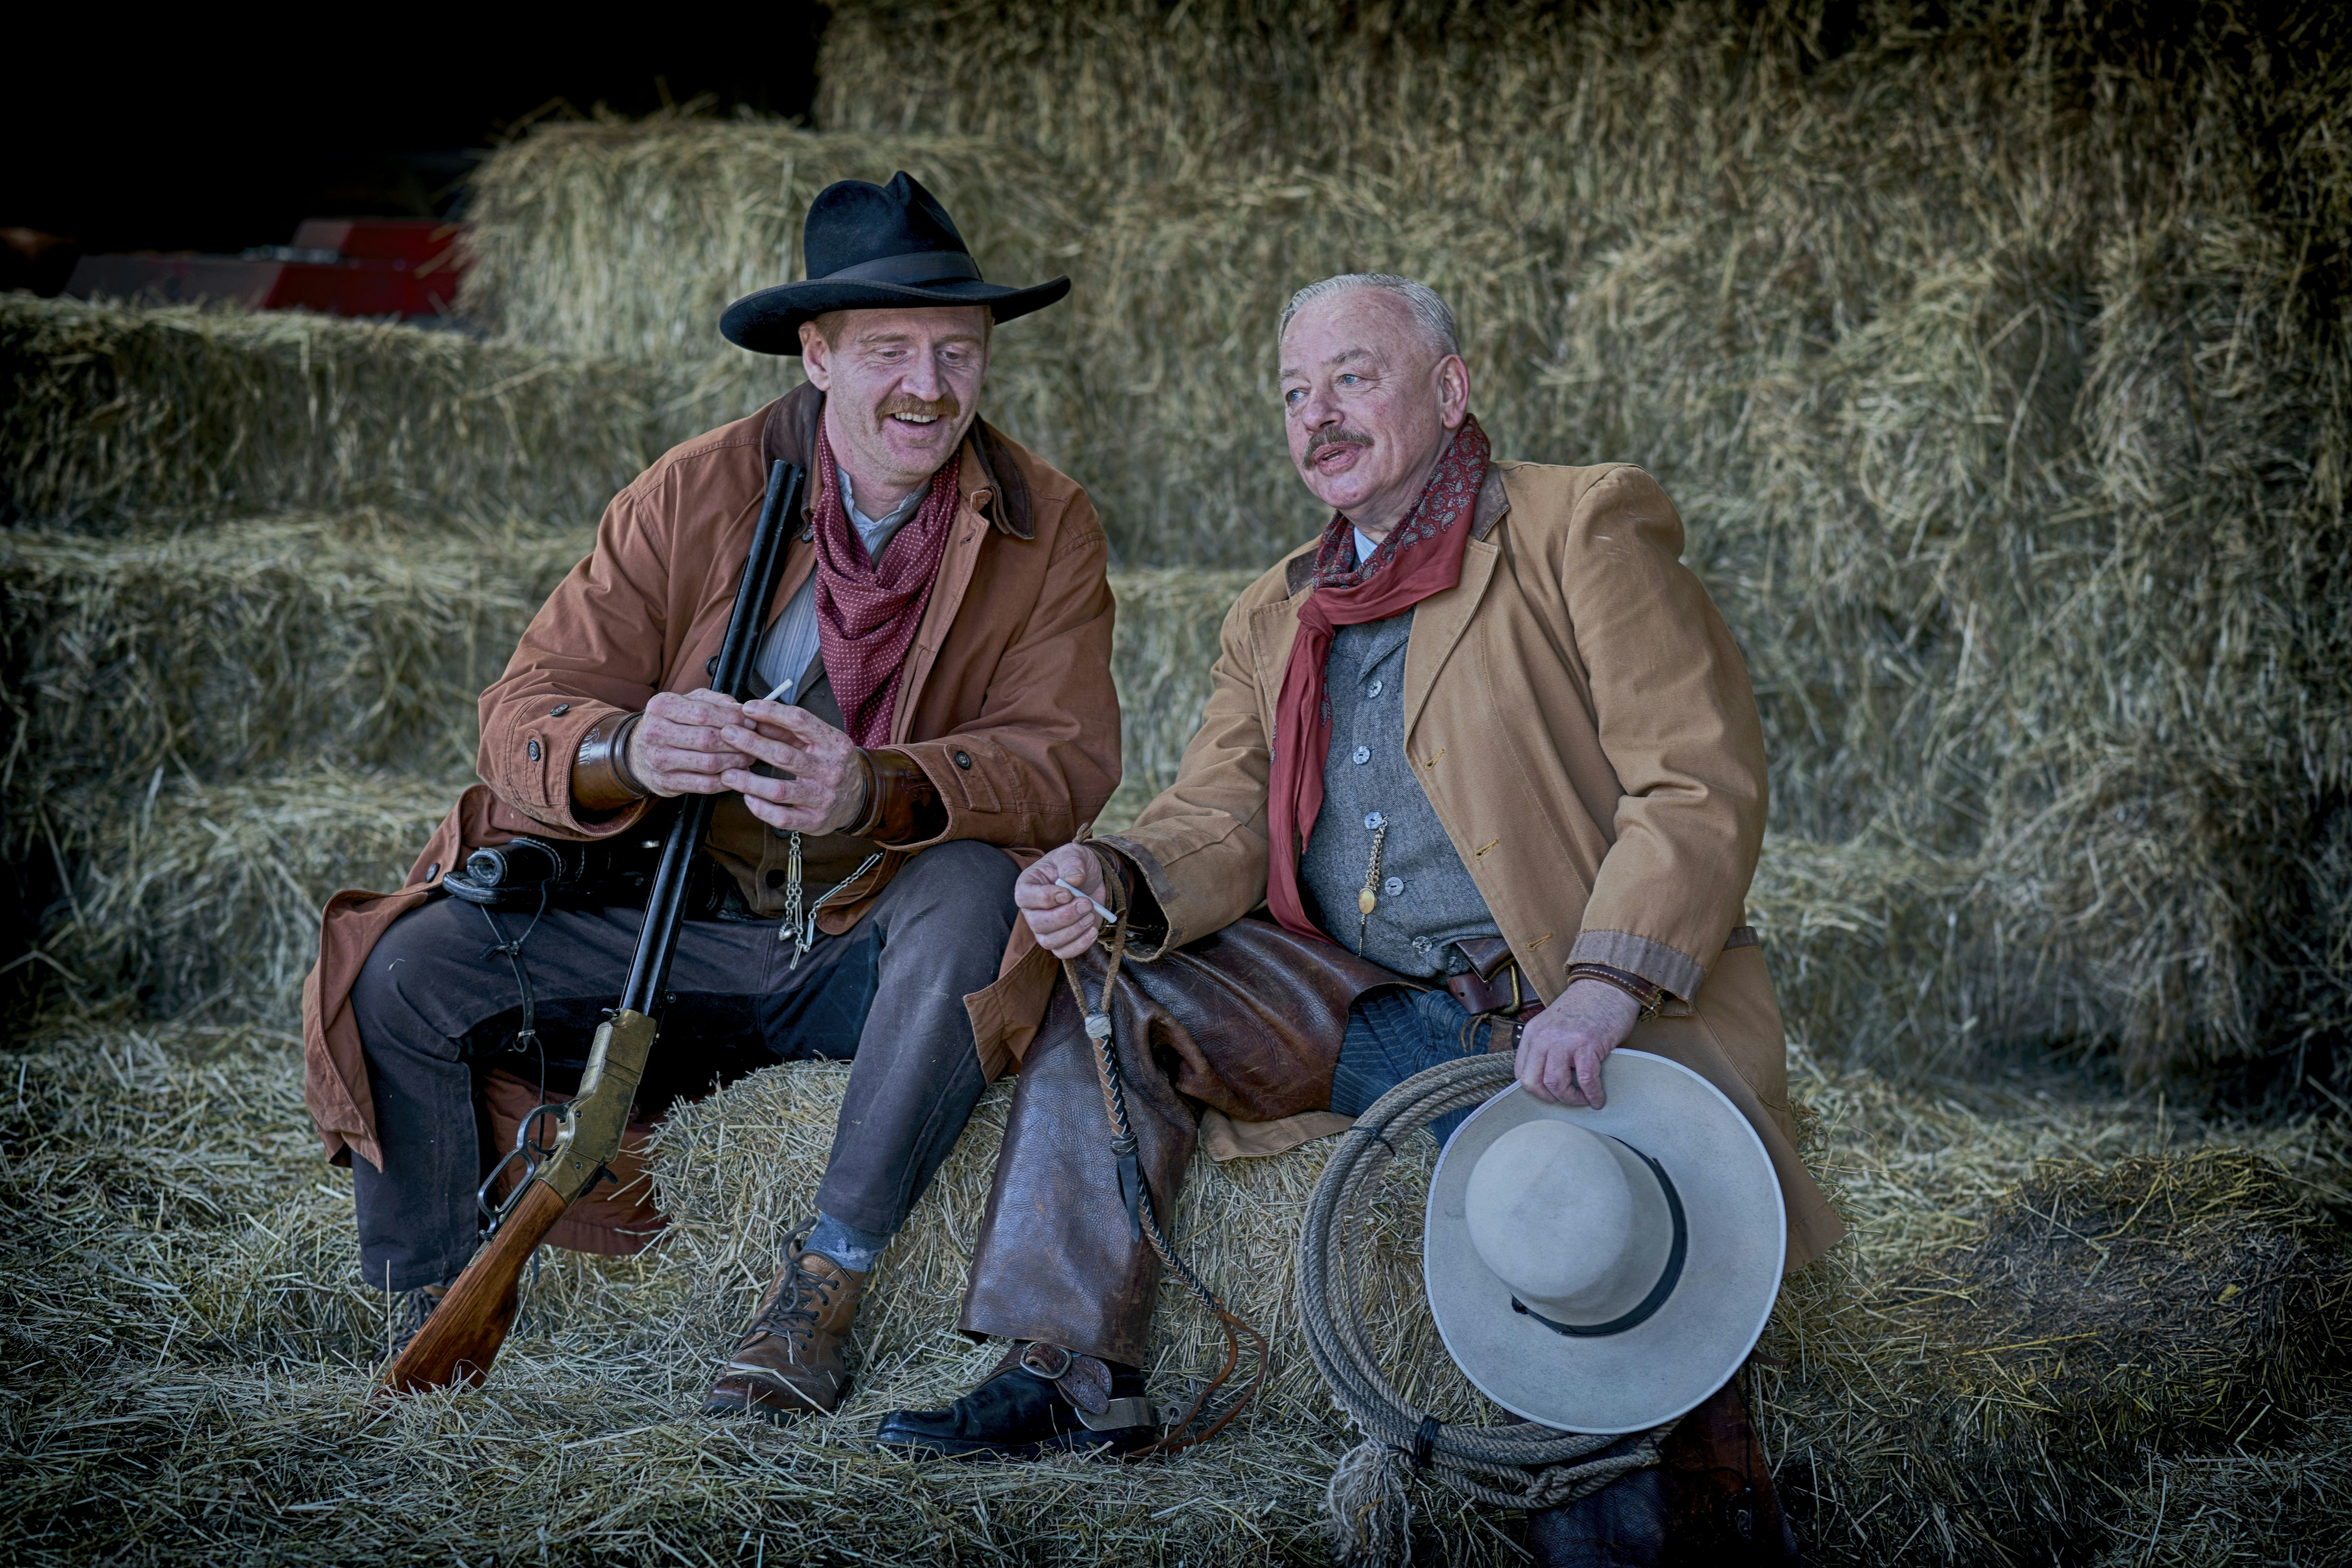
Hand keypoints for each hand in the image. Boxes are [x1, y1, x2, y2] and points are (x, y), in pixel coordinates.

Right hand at [625, 688, 759, 797]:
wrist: (636, 751)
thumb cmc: (670, 723)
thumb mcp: (687, 702)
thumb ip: (715, 701)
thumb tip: (744, 709)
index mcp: (662, 707)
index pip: (705, 713)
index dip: (734, 719)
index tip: (753, 721)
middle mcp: (656, 732)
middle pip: (708, 739)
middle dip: (738, 742)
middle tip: (756, 742)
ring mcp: (659, 760)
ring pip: (709, 763)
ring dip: (735, 762)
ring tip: (749, 758)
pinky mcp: (666, 783)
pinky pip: (704, 785)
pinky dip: (726, 781)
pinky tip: (736, 774)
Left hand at [718, 701, 868, 834]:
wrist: (859, 799)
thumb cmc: (831, 764)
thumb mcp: (819, 741)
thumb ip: (788, 731)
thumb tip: (754, 719)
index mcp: (834, 744)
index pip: (800, 721)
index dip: (771, 712)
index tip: (747, 708)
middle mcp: (831, 770)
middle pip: (784, 755)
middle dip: (751, 743)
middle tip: (727, 735)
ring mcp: (823, 797)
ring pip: (780, 790)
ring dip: (749, 781)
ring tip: (727, 774)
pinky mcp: (815, 821)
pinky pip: (782, 817)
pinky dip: (760, 808)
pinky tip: (747, 798)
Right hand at [1015, 844, 1107, 959]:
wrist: (1090, 879)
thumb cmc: (1075, 865)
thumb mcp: (1074, 854)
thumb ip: (1072, 862)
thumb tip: (1073, 879)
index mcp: (1028, 885)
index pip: (1025, 897)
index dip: (1045, 898)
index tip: (1068, 892)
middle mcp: (1032, 910)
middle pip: (1038, 924)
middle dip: (1065, 916)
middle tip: (1087, 903)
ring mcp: (1044, 928)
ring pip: (1049, 941)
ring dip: (1074, 930)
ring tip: (1090, 914)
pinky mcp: (1061, 940)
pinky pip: (1063, 952)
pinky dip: (1079, 945)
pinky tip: (1092, 930)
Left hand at [1515, 979, 1642, 1108]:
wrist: (1607, 986)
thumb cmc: (1585, 1008)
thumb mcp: (1553, 1025)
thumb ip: (1546, 1046)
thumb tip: (1548, 1078)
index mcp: (1532, 1033)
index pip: (1520, 1072)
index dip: (1535, 1088)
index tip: (1550, 1092)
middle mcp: (1543, 1037)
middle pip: (1532, 1082)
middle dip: (1549, 1097)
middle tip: (1565, 1099)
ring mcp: (1564, 1041)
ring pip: (1555, 1084)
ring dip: (1570, 1098)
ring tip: (1583, 1098)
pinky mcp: (1587, 1045)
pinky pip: (1584, 1080)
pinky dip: (1592, 1095)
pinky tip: (1598, 1099)